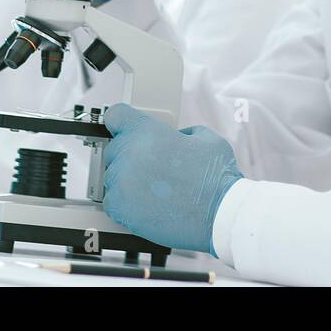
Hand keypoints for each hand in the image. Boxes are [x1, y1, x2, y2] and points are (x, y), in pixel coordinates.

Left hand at [101, 103, 242, 253]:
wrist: (219, 213)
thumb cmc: (215, 178)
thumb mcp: (205, 138)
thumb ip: (182, 132)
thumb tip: (175, 138)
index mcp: (147, 131)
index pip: (117, 116)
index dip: (123, 123)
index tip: (126, 130)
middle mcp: (129, 153)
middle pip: (115, 149)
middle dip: (130, 156)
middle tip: (152, 169)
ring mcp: (122, 181)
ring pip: (112, 176)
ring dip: (128, 181)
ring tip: (154, 190)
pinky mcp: (120, 207)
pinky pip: (111, 201)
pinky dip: (125, 204)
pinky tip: (146, 204)